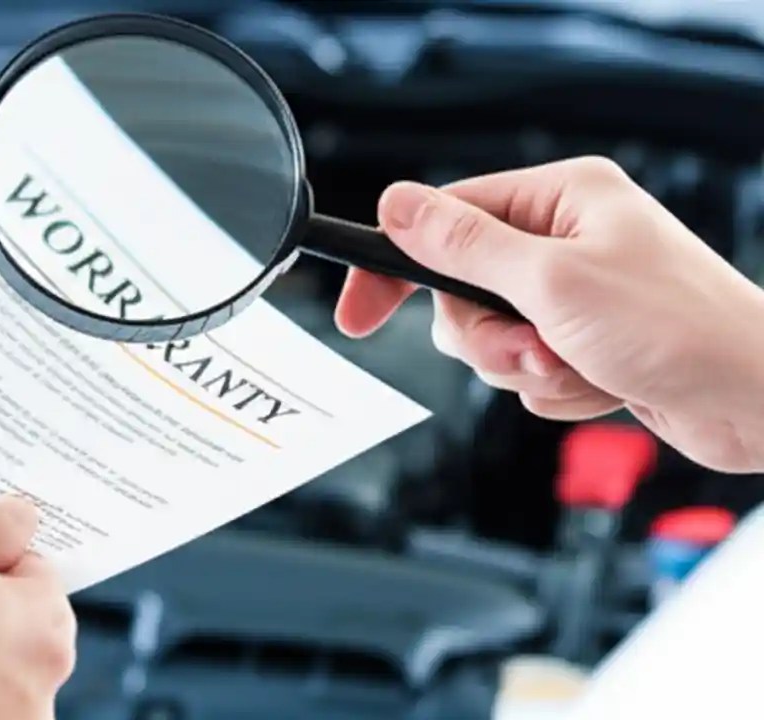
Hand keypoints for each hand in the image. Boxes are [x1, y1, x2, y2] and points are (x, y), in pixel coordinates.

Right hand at [336, 156, 763, 472]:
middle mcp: (566, 240)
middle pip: (461, 292)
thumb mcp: (552, 281)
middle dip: (489, 337)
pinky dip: (555, 390)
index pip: (445, 219)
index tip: (358, 311)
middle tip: (530, 346)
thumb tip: (398, 206)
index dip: (394, 266)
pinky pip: (528, 373)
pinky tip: (602, 384)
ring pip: (492, 341)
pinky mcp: (587, 342)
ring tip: (577, 366)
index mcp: (561, 198)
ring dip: (525, 368)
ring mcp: (576, 294)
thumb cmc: (681, 328)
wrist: (757, 400)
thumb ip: (464, 243)